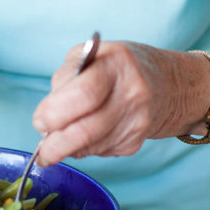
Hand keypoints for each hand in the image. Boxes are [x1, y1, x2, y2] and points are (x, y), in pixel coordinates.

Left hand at [32, 41, 209, 164]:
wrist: (169, 86)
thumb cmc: (118, 68)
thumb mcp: (91, 57)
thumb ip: (65, 79)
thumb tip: (45, 117)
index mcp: (116, 65)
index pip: (84, 94)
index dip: (55, 112)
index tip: (39, 121)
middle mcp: (132, 94)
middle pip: (86, 130)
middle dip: (55, 146)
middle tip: (42, 150)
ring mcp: (137, 122)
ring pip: (90, 147)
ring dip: (66, 149)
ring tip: (57, 141)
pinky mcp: (135, 142)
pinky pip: (98, 152)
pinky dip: (83, 148)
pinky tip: (85, 134)